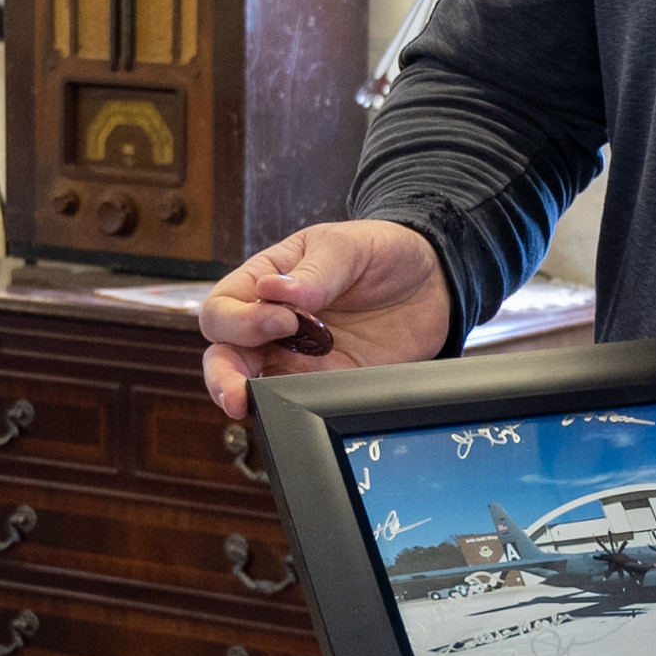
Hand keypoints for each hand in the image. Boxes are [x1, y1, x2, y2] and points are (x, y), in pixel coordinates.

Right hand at [198, 219, 453, 418]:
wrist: (432, 282)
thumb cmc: (379, 252)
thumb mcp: (347, 246)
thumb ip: (314, 271)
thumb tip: (275, 290)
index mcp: (264, 280)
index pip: (224, 307)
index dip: (243, 320)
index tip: (285, 319)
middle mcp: (272, 322)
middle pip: (224, 353)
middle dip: (222, 373)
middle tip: (236, 389)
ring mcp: (295, 357)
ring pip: (249, 383)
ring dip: (242, 396)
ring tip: (244, 404)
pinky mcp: (324, 382)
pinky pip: (293, 400)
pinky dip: (285, 406)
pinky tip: (289, 408)